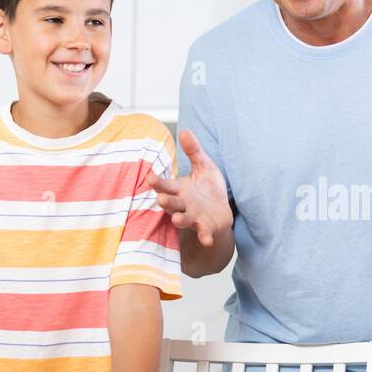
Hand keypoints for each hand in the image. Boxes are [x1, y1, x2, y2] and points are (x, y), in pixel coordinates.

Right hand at [149, 129, 232, 246]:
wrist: (222, 211)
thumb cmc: (208, 189)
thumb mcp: (204, 167)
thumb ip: (194, 151)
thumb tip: (185, 131)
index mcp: (180, 189)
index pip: (166, 185)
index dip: (158, 182)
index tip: (150, 178)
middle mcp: (183, 204)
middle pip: (172, 203)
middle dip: (167, 202)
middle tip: (161, 199)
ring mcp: (194, 217)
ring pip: (184, 219)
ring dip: (180, 219)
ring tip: (177, 219)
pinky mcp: (206, 227)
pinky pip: (204, 233)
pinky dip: (205, 237)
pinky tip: (207, 240)